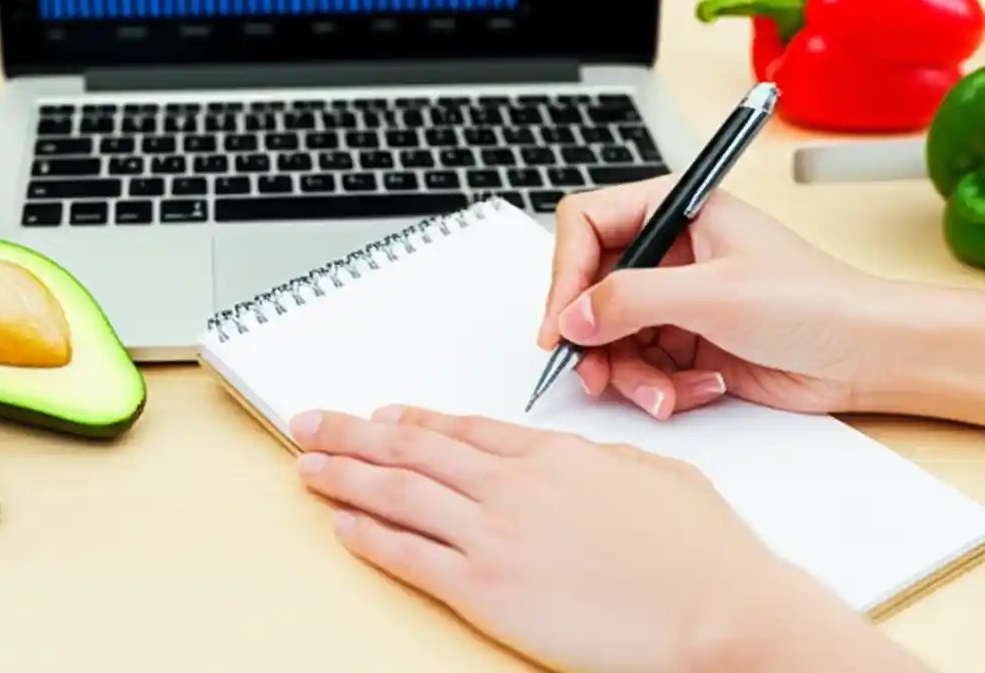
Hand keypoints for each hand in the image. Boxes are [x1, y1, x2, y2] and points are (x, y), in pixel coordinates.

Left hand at [289, 406, 927, 672]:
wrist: (718, 610)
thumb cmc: (701, 552)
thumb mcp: (653, 474)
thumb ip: (597, 461)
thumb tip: (571, 460)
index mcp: (552, 456)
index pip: (462, 428)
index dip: (413, 419)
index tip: (382, 414)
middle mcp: (512, 487)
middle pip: (413, 448)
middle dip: (353, 433)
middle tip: (312, 423)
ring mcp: (494, 536)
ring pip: (398, 493)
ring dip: (344, 474)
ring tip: (307, 463)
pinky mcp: (486, 590)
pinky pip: (410, 556)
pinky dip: (370, 537)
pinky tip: (342, 524)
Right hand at [536, 177, 896, 419]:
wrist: (869, 357)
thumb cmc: (815, 303)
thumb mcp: (713, 293)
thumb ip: (631, 299)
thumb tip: (571, 317)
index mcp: (676, 211)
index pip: (586, 225)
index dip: (565, 273)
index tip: (561, 322)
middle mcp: (669, 252)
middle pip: (589, 289)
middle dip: (593, 338)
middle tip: (591, 372)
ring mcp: (675, 300)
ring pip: (610, 337)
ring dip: (629, 374)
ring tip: (661, 394)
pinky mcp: (684, 343)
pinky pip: (640, 367)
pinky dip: (658, 387)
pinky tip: (697, 390)